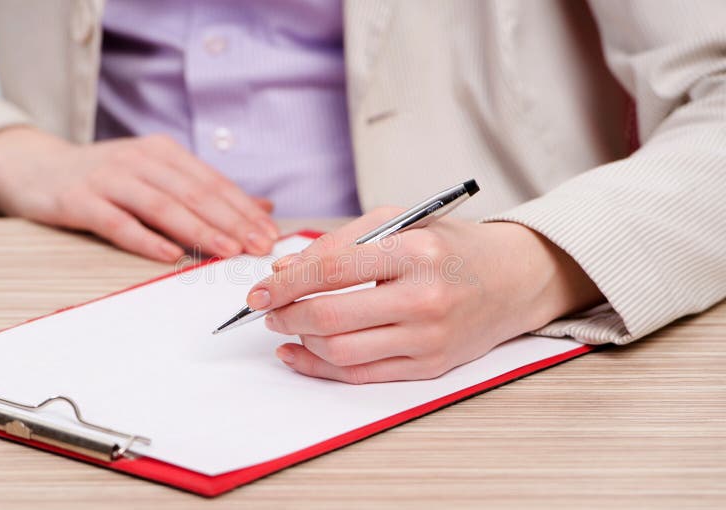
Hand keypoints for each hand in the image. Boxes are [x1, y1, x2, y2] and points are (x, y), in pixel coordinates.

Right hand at [0, 126, 278, 260]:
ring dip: (198, 229)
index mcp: (164, 152)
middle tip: (259, 246)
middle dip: (231, 221)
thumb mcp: (158, 174)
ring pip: (162, 206)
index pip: (212, 182)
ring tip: (226, 250)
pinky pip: (117, 222)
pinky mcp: (79, 200)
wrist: (36, 168)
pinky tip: (169, 255)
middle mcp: (140, 159)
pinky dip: (145, 239)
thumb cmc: (108, 177)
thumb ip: (207, 190)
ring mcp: (108, 178)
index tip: (270, 234)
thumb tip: (262, 207)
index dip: (244, 209)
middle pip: (194, 193)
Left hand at [246, 207, 603, 383]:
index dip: (286, 283)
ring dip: (301, 341)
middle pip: (331, 317)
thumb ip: (339, 243)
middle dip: (285, 315)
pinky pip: (362, 375)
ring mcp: (428, 339)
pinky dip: (321, 367)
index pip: (333, 271)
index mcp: (415, 253)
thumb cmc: (450, 246)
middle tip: (267, 310)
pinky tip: (300, 354)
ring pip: (341, 351)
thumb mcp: (399, 222)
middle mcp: (424, 299)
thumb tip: (284, 270)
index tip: (258, 290)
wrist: (512, 280)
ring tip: (287, 325)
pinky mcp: (430, 367)